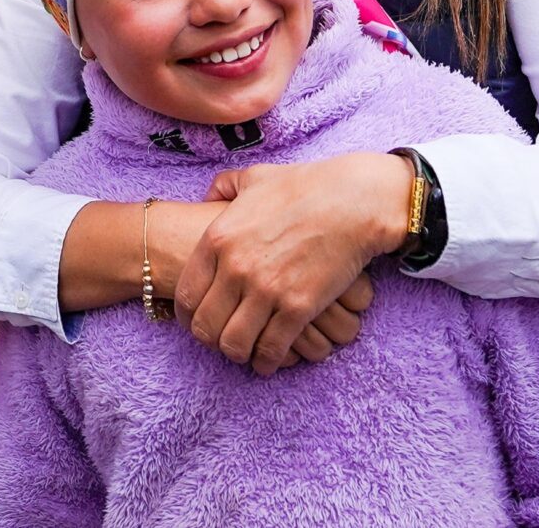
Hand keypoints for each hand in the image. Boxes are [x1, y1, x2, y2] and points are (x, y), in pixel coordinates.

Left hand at [179, 151, 410, 375]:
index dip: (188, 316)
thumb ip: (225, 186)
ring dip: (238, 353)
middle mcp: (236, 268)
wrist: (352, 201)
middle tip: (221, 340)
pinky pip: (271, 349)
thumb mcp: (255, 177)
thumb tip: (209, 196)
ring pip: (234, 344)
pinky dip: (267, 361)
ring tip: (245, 352)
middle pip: (205, 326)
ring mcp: (267, 290)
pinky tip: (269, 361)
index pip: (186, 295)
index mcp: (218, 238)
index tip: (197, 322)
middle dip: (211, 340)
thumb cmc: (305, 186)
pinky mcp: (298, 307)